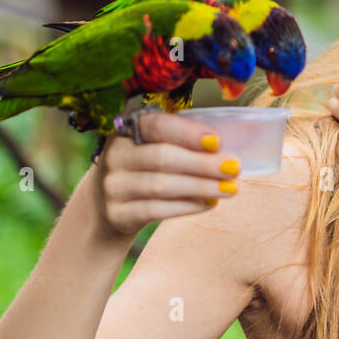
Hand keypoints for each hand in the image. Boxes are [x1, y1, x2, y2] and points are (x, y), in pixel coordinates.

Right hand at [90, 110, 242, 238]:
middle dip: (202, 163)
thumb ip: (183, 140)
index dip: (187, 132)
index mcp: (127, 129)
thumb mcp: (154, 145)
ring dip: (201, 186)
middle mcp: (115, 155)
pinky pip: (156, 210)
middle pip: (161, 158)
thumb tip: (226, 146)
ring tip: (230, 188)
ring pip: (160, 186)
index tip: (218, 141)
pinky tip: (209, 202)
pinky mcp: (117, 213)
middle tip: (234, 167)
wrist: (104, 205)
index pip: (155, 125)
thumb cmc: (144, 167)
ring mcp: (112, 186)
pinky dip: (187, 206)